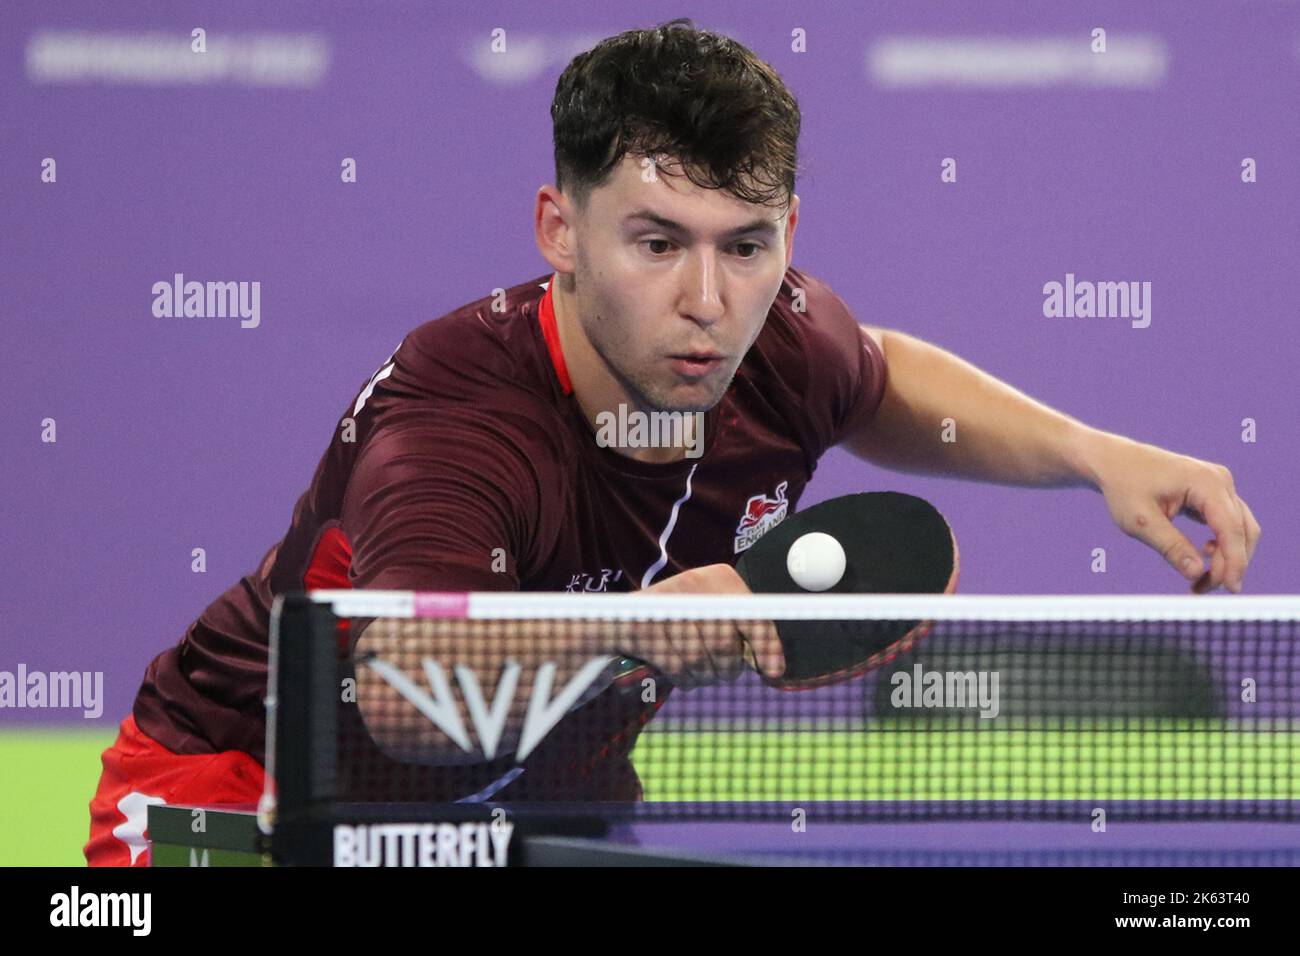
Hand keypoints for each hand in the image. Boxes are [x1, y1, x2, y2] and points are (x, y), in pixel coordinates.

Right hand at [631, 564, 785, 688]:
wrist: (618, 620)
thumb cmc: (680, 624)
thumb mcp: (713, 617)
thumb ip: (743, 633)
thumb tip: (774, 668)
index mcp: (719, 577)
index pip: (753, 615)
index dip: (766, 646)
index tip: (773, 672)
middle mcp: (693, 583)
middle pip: (726, 643)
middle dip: (727, 668)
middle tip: (722, 672)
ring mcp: (665, 603)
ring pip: (700, 659)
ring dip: (703, 676)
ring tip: (699, 671)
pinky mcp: (642, 626)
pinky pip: (676, 666)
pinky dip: (682, 678)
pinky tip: (680, 673)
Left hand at [1085, 434, 1259, 592]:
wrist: (1113, 462)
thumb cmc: (1123, 487)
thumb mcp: (1141, 521)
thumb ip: (1170, 546)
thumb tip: (1196, 573)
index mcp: (1205, 482)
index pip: (1231, 528)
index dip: (1235, 561)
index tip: (1229, 589)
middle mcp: (1219, 480)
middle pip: (1241, 530)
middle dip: (1229, 564)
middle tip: (1202, 589)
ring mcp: (1219, 484)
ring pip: (1239, 528)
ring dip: (1227, 557)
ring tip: (1201, 582)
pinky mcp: (1213, 493)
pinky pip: (1228, 523)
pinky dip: (1221, 544)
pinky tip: (1203, 557)